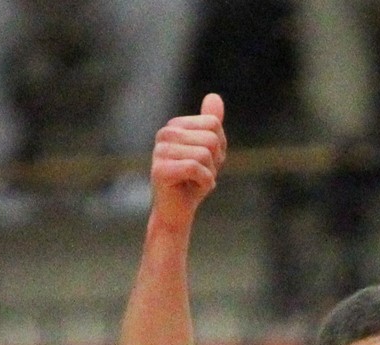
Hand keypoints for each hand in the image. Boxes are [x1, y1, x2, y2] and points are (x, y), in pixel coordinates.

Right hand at [149, 93, 226, 226]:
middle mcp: (165, 134)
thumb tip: (214, 96)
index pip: (213, 124)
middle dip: (214, 162)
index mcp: (175, 126)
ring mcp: (160, 151)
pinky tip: (195, 188)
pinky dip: (204, 182)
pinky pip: (195, 168)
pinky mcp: (160, 170)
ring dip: (209, 173)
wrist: (177, 213)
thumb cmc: (193, 182)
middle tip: (200, 175)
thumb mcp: (209, 150)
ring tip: (195, 181)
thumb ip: (211, 123)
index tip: (206, 162)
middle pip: (211, 138)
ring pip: (205, 154)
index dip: (219, 148)